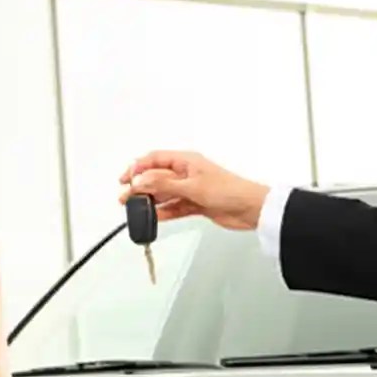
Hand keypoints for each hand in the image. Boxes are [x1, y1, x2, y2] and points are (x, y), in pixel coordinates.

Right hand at [118, 151, 270, 230]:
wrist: (251, 209)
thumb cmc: (229, 190)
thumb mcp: (192, 186)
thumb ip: (163, 184)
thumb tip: (140, 180)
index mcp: (186, 161)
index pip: (155, 160)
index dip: (138, 168)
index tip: (126, 179)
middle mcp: (187, 174)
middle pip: (157, 177)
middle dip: (140, 186)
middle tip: (126, 197)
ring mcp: (191, 189)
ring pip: (164, 193)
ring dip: (150, 200)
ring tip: (135, 209)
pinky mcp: (196, 204)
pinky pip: (174, 207)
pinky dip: (164, 212)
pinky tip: (154, 217)